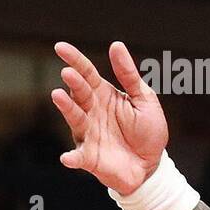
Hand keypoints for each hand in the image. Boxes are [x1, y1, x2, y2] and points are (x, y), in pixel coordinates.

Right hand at [51, 41, 167, 194]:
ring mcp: (88, 134)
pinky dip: (72, 158)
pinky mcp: (90, 157)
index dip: (75, 60)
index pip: (87, 74)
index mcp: (104, 96)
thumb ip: (129, 75)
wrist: (151, 165)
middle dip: (74, 83)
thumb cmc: (146, 131)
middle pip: (79, 93)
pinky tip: (68, 157)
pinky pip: (78, 157)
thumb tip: (116, 45)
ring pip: (75, 119)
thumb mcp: (144, 99)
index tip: (61, 47)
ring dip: (67, 108)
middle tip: (69, 73)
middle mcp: (91, 112)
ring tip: (58, 95)